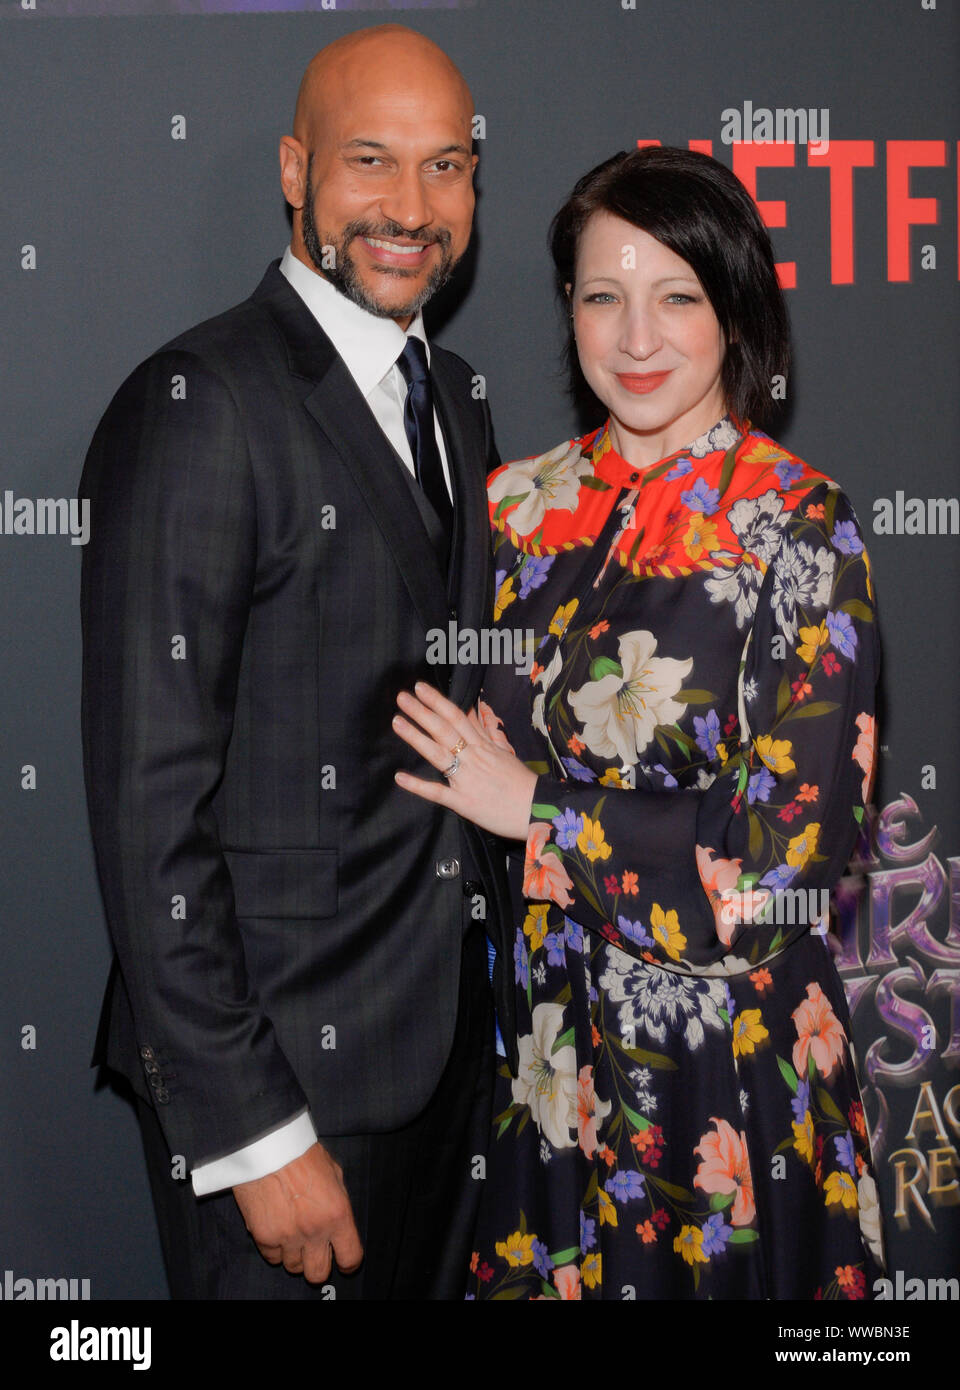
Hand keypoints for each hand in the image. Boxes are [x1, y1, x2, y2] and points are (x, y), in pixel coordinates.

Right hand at [232, 1141, 362, 1283]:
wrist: (267, 1144)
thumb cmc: (301, 1153)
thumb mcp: (333, 1173)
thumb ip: (338, 1202)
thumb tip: (338, 1222)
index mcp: (337, 1214)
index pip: (350, 1257)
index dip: (348, 1263)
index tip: (343, 1261)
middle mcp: (314, 1230)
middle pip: (318, 1273)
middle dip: (318, 1264)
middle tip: (314, 1250)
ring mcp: (288, 1236)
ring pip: (294, 1267)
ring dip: (294, 1254)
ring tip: (292, 1232)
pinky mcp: (263, 1236)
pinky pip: (272, 1257)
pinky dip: (274, 1248)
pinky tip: (276, 1228)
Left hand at [393, 682, 536, 840]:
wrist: (537, 810)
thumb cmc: (522, 783)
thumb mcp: (506, 752)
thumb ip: (488, 733)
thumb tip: (477, 712)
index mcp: (483, 746)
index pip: (457, 717)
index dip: (438, 702)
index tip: (420, 688)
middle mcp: (473, 758)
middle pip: (444, 730)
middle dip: (422, 712)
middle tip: (402, 697)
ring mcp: (467, 779)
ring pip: (438, 754)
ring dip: (416, 737)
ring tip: (397, 722)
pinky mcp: (463, 802)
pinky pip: (438, 792)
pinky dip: (418, 785)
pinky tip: (399, 777)